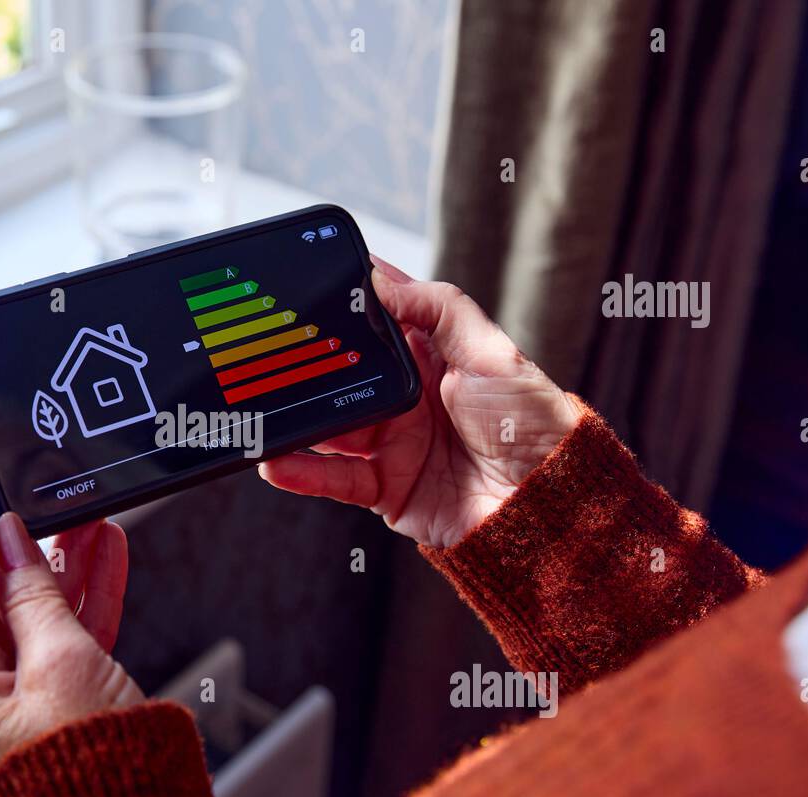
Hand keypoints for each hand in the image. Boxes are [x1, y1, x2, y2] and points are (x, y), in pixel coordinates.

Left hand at [0, 472, 142, 790]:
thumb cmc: (94, 775)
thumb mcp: (63, 662)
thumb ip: (34, 593)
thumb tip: (12, 540)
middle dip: (22, 542)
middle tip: (34, 490)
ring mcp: (7, 702)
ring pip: (31, 611)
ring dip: (62, 565)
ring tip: (87, 517)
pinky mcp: (47, 703)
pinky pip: (58, 637)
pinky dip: (82, 600)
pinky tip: (102, 555)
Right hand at [259, 257, 581, 548]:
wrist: (547, 506)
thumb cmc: (530, 423)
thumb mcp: (492, 351)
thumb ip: (438, 308)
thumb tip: (378, 278)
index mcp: (429, 357)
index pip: (374, 320)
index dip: (341, 303)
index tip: (303, 283)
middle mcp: (402, 397)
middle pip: (340, 373)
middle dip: (305, 363)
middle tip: (267, 350)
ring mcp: (389, 442)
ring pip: (327, 425)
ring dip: (294, 418)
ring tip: (260, 408)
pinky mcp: (382, 487)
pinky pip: (333, 478)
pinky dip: (302, 471)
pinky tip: (274, 460)